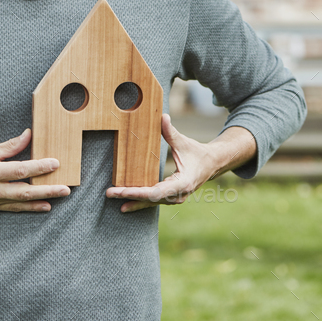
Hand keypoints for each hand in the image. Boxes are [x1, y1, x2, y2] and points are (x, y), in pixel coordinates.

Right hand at [0, 128, 69, 212]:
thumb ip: (8, 146)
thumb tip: (29, 136)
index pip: (19, 170)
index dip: (38, 167)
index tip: (55, 163)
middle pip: (24, 190)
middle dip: (47, 189)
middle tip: (65, 188)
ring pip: (21, 202)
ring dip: (42, 199)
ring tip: (59, 196)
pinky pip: (13, 208)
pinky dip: (29, 208)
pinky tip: (44, 206)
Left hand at [106, 114, 255, 212]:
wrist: (211, 164)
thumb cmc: (197, 152)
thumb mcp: (184, 142)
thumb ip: (171, 132)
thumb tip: (162, 116)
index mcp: (182, 184)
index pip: (156, 192)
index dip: (138, 192)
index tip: (122, 190)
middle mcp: (178, 195)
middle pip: (150, 199)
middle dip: (130, 196)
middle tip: (110, 193)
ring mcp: (175, 198)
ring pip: (151, 202)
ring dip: (133, 200)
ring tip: (114, 198)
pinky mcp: (171, 197)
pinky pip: (153, 201)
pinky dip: (139, 201)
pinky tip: (125, 203)